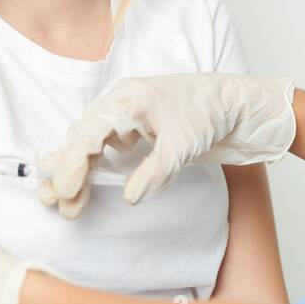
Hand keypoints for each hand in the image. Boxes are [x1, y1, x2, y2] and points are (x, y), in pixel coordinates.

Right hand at [39, 73, 295, 217]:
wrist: (240, 105)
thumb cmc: (212, 112)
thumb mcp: (183, 145)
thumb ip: (155, 171)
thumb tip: (129, 197)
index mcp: (129, 99)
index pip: (88, 132)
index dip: (72, 164)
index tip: (66, 192)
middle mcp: (123, 103)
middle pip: (82, 135)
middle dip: (68, 170)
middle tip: (64, 204)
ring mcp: (129, 114)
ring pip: (90, 139)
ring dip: (77, 168)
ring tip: (68, 200)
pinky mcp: (138, 128)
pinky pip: (104, 141)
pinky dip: (91, 161)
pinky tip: (84, 181)